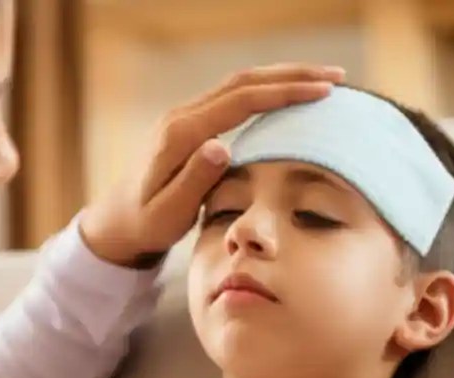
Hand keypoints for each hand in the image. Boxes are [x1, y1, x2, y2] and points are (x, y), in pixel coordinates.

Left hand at [79, 63, 345, 267]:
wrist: (116, 222)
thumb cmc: (143, 225)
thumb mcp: (167, 213)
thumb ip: (193, 180)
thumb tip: (222, 145)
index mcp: (180, 135)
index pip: (240, 101)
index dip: (284, 93)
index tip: (323, 91)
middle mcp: (182, 117)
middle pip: (244, 82)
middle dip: (292, 75)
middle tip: (337, 78)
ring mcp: (185, 118)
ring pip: (240, 85)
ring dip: (281, 78)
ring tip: (323, 81)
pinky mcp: (190, 125)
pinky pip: (233, 98)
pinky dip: (266, 91)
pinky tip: (290, 97)